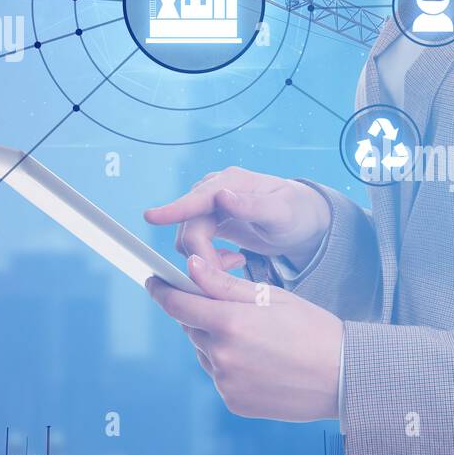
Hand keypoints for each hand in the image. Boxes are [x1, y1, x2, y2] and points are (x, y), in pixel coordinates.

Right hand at [144, 167, 330, 270]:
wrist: (302, 220)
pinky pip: (196, 245)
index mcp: (232, 182)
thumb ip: (253, 205)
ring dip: (208, 260)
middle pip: (191, 228)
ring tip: (238, 263)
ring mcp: (210, 206)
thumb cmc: (297, 212)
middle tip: (230, 272)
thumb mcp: (282, 211)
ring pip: (190, 240)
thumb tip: (222, 196)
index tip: (151, 217)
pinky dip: (210, 259)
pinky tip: (234, 261)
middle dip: (203, 256)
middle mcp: (215, 191)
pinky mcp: (211, 222)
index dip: (174, 209)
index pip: (198, 198)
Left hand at [147, 255, 342, 421]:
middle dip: (202, 314)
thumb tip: (191, 267)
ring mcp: (226, 382)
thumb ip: (225, 285)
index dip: (161, 289)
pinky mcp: (233, 402)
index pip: (177, 303)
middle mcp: (222, 354)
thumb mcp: (271, 297)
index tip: (153, 281)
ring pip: (205, 352)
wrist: (343, 376)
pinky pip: (220, 376)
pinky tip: (261, 361)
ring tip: (257, 339)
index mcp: (231, 322)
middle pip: (191, 326)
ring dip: (217, 341)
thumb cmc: (312, 329)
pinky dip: (230, 365)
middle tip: (233, 310)